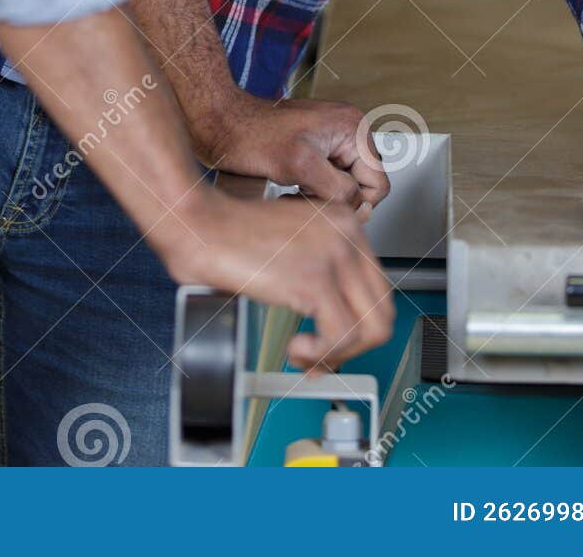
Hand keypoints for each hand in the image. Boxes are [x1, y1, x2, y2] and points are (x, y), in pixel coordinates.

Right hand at [167, 189, 394, 369]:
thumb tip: (332, 321)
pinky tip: (294, 348)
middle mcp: (347, 233)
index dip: (357, 326)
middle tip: (321, 360)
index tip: (332, 344)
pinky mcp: (316, 279)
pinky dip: (319, 354)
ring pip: (371, 328)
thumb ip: (320, 270)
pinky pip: (341, 337)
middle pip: (382, 309)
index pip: (376, 288)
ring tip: (304, 356)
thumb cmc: (230, 236)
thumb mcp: (292, 244)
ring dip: (337, 355)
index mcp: (344, 223)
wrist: (200, 226)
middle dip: (352, 347)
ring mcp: (335, 254)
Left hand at [195, 90, 390, 211]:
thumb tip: (358, 206)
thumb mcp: (299, 166)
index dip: (356, 204)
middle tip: (306, 199)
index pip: (378, 184)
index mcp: (353, 127)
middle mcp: (348, 129)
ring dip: (324, 197)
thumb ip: (338, 188)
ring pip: (346, 185)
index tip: (325, 207)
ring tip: (295, 194)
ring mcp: (333, 137)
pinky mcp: (318, 145)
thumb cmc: (251, 136)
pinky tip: (292, 189)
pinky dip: (314, 190)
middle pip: (364, 186)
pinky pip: (330, 179)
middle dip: (338, 199)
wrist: (222, 123)